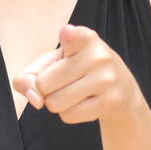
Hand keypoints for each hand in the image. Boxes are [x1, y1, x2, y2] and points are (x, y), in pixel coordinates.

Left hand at [12, 24, 141, 123]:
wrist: (121, 88)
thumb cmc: (76, 71)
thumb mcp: (52, 64)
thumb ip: (29, 77)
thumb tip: (35, 100)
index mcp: (84, 38)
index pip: (72, 36)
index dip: (68, 35)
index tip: (67, 32)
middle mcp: (98, 55)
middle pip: (44, 85)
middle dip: (47, 89)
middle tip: (66, 81)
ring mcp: (106, 79)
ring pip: (55, 103)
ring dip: (58, 103)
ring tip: (75, 92)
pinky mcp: (110, 102)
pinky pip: (68, 116)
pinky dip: (69, 114)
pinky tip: (85, 102)